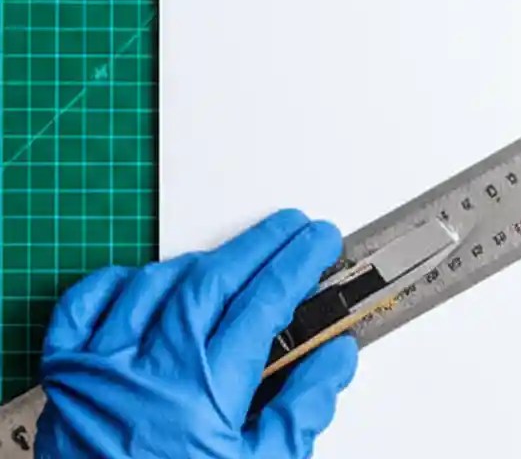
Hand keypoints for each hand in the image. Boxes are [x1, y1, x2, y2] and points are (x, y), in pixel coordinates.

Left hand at [35, 209, 357, 458]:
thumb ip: (302, 410)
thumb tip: (335, 359)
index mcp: (203, 397)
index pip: (262, 304)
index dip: (298, 264)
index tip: (320, 243)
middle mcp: (149, 373)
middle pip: (213, 281)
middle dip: (261, 245)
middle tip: (292, 229)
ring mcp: (100, 370)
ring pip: (154, 285)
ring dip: (201, 263)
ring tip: (234, 260)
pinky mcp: (66, 377)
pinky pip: (83, 308)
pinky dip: (115, 284)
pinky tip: (145, 281)